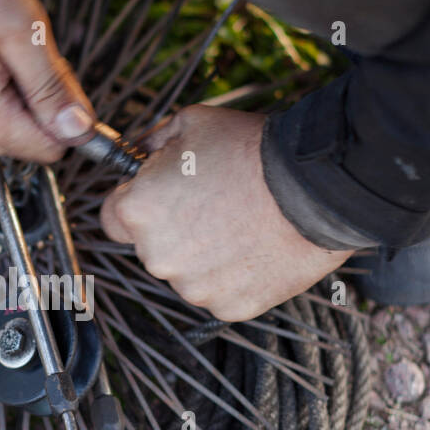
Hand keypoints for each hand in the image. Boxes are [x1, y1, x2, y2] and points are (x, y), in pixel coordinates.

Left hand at [100, 105, 351, 320]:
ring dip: (205, 254)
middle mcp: (157, 257)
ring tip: (242, 223)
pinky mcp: (230, 307)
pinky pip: (222, 291)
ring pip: (188, 272)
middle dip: (174, 228)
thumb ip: (151, 141)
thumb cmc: (252, 149)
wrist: (316, 187)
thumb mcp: (190, 122)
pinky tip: (257, 246)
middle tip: (214, 202)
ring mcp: (194, 287)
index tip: (162, 196)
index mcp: (138, 212)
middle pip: (153, 247)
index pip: (113, 219)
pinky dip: (236, 275)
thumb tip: (137, 151)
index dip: (137, 204)